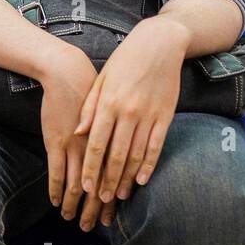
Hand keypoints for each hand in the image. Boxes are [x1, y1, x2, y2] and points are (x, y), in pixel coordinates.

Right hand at [38, 45, 105, 230]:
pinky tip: (56, 202)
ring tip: (72, 220)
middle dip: (95, 210)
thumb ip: (115, 135)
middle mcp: (97, 149)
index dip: (112, 201)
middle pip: (98, 187)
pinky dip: (57, 190)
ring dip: (75, 205)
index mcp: (112, 142)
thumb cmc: (92, 91)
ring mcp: (76, 147)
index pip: (114, 180)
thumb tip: (119, 154)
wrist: (69, 74)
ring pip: (78, 185)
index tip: (110, 217)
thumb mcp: (111, 115)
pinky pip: (57, 173)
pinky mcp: (57, 142)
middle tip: (92, 227)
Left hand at [75, 16, 188, 221]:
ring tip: (119, 195)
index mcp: (108, 104)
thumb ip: (89, 109)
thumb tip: (78, 134)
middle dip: (107, 180)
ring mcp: (149, 115)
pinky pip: (157, 145)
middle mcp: (128, 112)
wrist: (158, 44)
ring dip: (126, 178)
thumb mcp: (100, 80)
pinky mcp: (166, 115)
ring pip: (136, 154)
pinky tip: (142, 180)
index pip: (96, 144)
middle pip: (115, 154)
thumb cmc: (124, 62)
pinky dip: (149, 164)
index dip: (91, 168)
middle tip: (100, 200)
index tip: (85, 187)